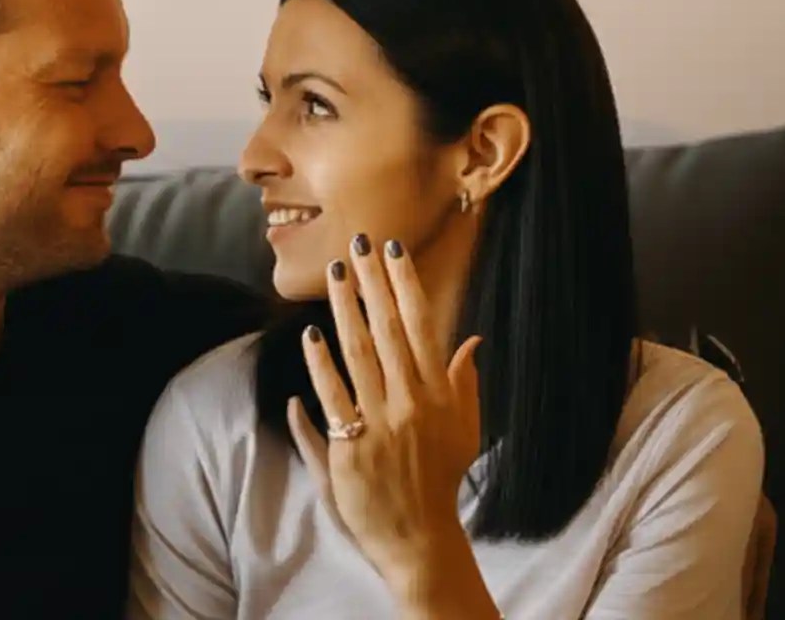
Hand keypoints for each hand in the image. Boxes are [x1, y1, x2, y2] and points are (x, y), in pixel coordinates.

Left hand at [288, 235, 487, 609]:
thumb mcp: (465, 431)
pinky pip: (334, 397)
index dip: (405, 285)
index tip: (393, 250)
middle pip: (389, 331)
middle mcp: (413, 402)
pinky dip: (321, 366)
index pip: (422, 326)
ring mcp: (382, 423)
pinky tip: (311, 336)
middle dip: (372, 284)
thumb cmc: (438, 481)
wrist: (420, 537)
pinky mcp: (352, 446)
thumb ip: (465, 384)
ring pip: (360, 354)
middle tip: (357, 246)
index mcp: (440, 394)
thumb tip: (472, 342)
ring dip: (345, 311)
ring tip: (333, 276)